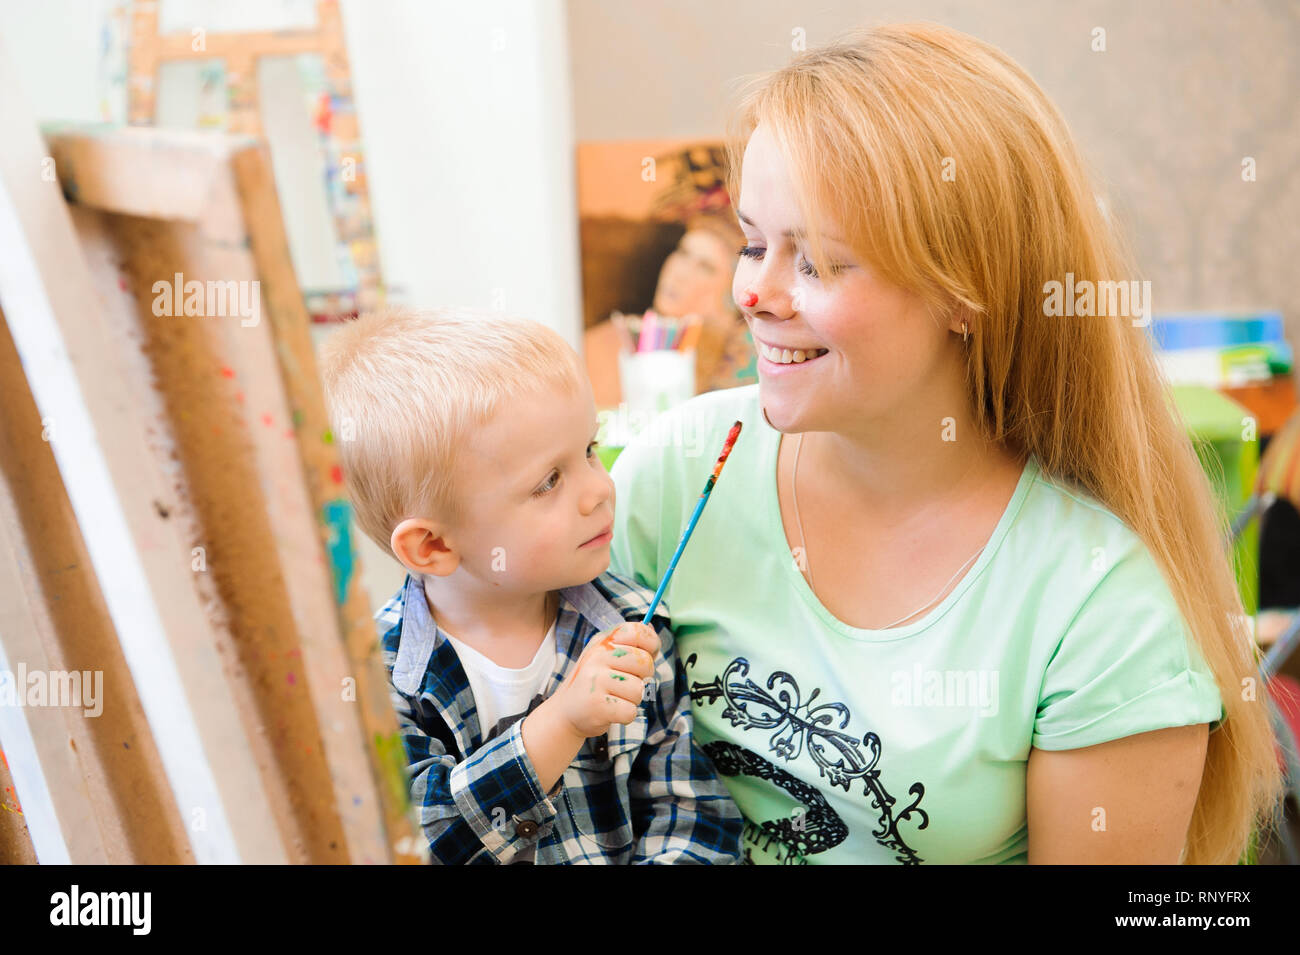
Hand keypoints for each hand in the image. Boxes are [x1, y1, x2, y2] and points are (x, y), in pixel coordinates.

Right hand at [549, 623, 659, 738]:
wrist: (566, 711)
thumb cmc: (597, 683)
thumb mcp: (610, 657)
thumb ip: (634, 646)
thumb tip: (653, 629)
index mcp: (604, 641)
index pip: (638, 631)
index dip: (651, 645)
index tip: (644, 657)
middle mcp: (598, 656)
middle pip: (645, 663)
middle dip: (643, 678)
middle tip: (624, 684)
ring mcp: (595, 679)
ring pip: (639, 690)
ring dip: (632, 700)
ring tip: (614, 698)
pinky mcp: (596, 704)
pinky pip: (630, 711)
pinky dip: (625, 716)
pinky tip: (610, 712)